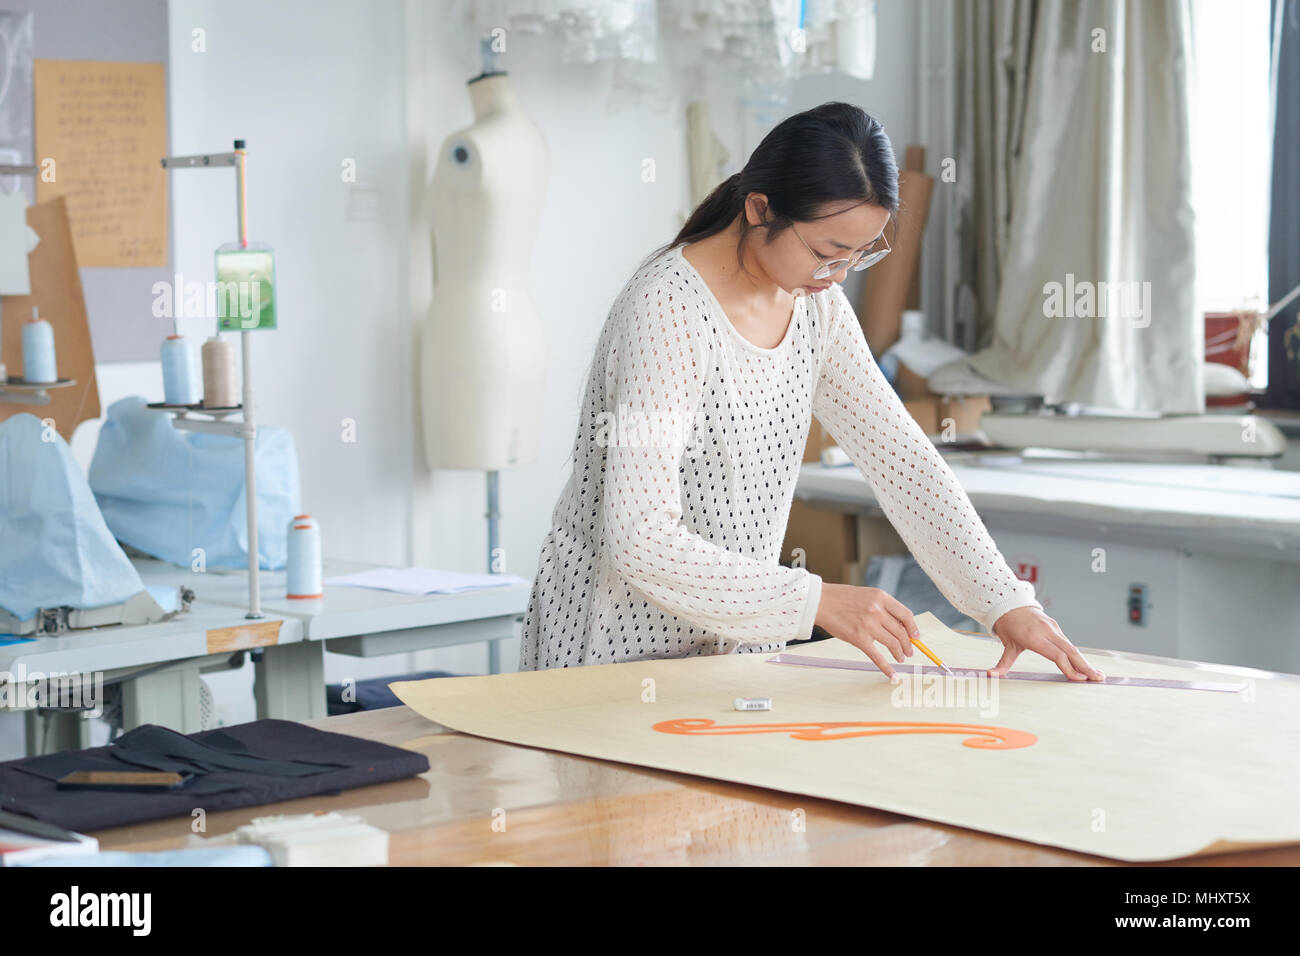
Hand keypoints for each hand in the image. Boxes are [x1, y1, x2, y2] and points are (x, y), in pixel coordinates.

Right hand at [814, 583, 916, 678]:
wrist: (820, 601)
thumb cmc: (842, 598)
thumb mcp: (867, 595)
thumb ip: (882, 607)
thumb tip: (899, 625)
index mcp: (881, 598)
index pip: (906, 615)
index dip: (913, 628)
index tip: (916, 636)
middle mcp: (877, 611)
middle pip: (901, 632)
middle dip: (907, 644)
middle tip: (909, 651)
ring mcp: (868, 625)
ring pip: (892, 644)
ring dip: (899, 653)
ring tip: (900, 658)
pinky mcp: (859, 638)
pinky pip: (877, 656)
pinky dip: (886, 667)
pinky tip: (892, 673)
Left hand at [989, 606, 1104, 681]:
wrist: (1011, 604)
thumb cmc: (1009, 626)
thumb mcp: (1006, 644)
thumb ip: (1002, 663)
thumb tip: (990, 675)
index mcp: (1034, 637)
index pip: (1056, 654)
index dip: (1068, 667)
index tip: (1078, 679)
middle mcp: (1047, 631)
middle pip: (1070, 651)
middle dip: (1085, 666)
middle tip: (1098, 679)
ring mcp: (1053, 628)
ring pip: (1072, 647)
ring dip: (1085, 662)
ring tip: (1097, 675)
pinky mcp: (1056, 627)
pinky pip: (1069, 643)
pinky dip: (1079, 655)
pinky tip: (1087, 665)